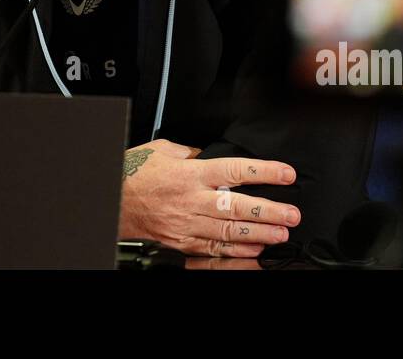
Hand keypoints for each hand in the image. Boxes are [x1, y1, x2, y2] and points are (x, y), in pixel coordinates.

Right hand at [118, 139, 300, 257]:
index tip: (285, 174)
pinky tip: (253, 251)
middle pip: (238, 207)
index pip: (234, 170)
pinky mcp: (180, 242)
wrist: (110, 198)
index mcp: (190, 173)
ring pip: (229, 231)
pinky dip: (235, 251)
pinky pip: (213, 249)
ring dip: (258, 234)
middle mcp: (191, 199)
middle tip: (292, 214)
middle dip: (269, 211)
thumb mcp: (162, 150)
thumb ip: (190, 153)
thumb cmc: (132, 173)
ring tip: (280, 234)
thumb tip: (209, 154)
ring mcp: (186, 224)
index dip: (264, 172)